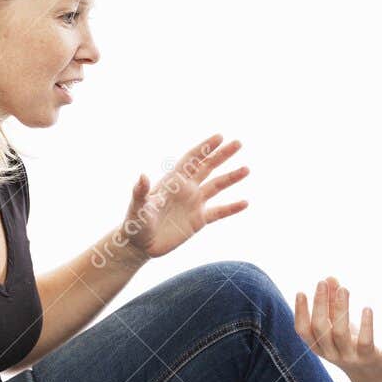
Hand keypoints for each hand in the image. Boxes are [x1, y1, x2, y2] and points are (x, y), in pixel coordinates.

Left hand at [120, 134, 249, 260]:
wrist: (141, 244)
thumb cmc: (135, 223)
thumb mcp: (137, 206)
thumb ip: (140, 191)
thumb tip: (142, 176)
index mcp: (173, 181)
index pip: (192, 160)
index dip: (204, 148)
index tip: (219, 137)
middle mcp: (186, 189)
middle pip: (208, 167)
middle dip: (222, 155)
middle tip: (238, 143)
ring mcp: (194, 204)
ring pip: (217, 186)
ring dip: (231, 177)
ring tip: (247, 169)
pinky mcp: (198, 220)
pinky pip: (219, 212)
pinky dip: (232, 208)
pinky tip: (245, 203)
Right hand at [294, 277, 381, 381]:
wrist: (372, 375)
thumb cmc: (352, 345)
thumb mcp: (340, 324)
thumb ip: (333, 303)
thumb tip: (330, 278)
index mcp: (319, 346)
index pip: (303, 330)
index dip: (300, 312)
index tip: (301, 292)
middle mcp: (331, 353)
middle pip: (320, 328)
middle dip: (319, 304)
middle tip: (322, 283)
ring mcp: (349, 356)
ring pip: (340, 333)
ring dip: (341, 309)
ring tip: (344, 289)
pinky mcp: (367, 357)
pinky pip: (365, 340)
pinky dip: (367, 324)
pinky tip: (367, 308)